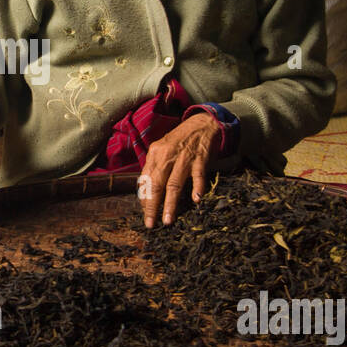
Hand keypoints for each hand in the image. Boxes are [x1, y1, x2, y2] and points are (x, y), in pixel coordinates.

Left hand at [138, 111, 223, 227]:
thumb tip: (145, 189)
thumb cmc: (180, 140)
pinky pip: (198, 175)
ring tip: (167, 220)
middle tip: (150, 223)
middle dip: (152, 206)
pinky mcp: (200, 158)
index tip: (145, 213)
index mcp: (155, 154)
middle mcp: (167, 156)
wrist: (202, 123)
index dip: (144, 198)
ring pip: (174, 184)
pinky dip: (197, 187)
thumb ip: (155, 167)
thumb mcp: (163, 150)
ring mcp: (184, 158)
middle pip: (156, 184)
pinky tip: (196, 199)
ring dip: (170, 203)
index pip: (146, 180)